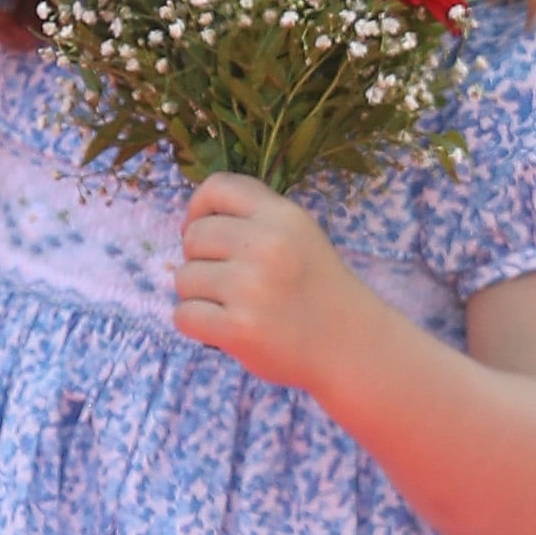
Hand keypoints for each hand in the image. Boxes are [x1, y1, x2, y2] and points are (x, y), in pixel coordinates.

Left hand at [173, 176, 372, 392]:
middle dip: (199, 260)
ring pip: (183, 278)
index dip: (198, 209)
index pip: (217, 188)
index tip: (204, 234)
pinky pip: (183, 315)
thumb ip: (254, 219)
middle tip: (227, 281)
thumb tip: (192, 223)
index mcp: (282, 216)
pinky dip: (197, 325)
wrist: (352, 345)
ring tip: (231, 306)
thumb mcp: (300, 235)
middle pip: (193, 236)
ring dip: (198, 295)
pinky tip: (224, 328)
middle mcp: (266, 245)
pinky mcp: (238, 328)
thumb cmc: (318, 290)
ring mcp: (251, 288)